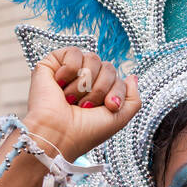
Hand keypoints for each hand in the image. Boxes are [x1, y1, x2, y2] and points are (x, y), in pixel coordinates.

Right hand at [23, 47, 140, 160]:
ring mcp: (69, 72)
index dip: (117, 92)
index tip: (109, 108)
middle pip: (108, 67)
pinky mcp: (52, 64)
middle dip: (101, 89)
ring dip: (84, 84)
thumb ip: (133, 99)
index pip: (118, 78)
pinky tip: (60, 85)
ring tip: (70, 100)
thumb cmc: (86, 131)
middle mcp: (85, 81)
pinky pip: (73, 52)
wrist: (58, 134)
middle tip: (85, 107)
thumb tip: (132, 76)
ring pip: (93, 58)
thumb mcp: (120, 118)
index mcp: (99, 93)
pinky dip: (69, 70)